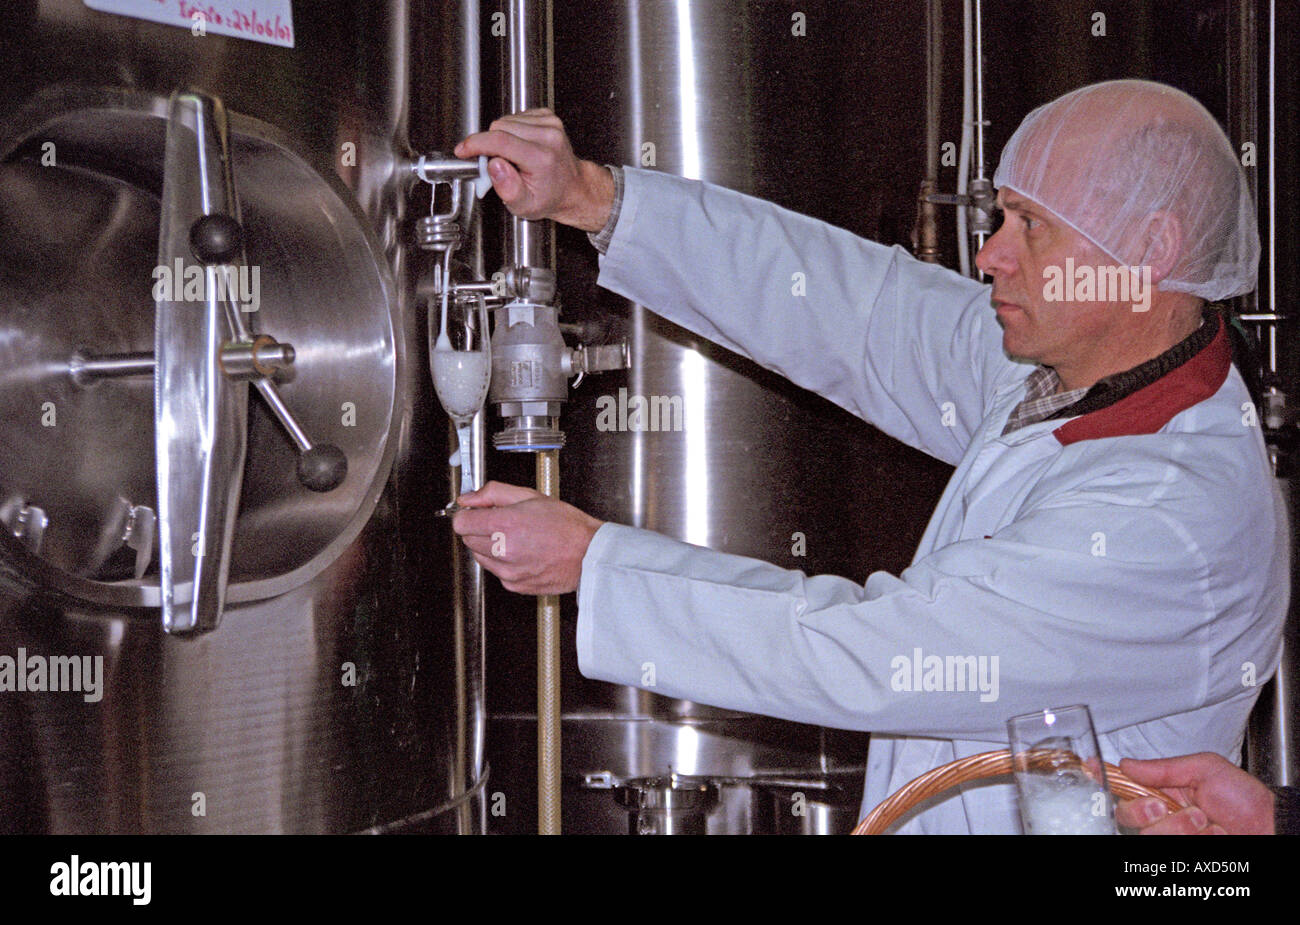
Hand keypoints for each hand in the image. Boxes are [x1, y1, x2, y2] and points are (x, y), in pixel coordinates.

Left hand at [451, 480, 603, 594]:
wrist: (588, 554)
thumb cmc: (567, 526)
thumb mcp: (530, 496)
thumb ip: (493, 493)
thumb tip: (468, 498)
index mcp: (505, 524)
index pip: (461, 522)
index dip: (468, 514)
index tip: (476, 512)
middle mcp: (503, 550)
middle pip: (468, 540)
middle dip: (480, 529)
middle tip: (502, 522)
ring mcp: (507, 571)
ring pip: (480, 556)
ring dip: (490, 546)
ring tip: (516, 538)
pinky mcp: (514, 585)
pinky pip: (496, 571)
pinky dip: (503, 562)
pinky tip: (523, 552)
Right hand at [453, 108, 614, 231]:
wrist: (571, 188)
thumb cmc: (549, 197)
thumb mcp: (525, 206)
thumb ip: (508, 189)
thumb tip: (494, 166)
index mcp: (542, 158)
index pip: (501, 141)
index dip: (476, 144)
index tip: (463, 150)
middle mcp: (549, 136)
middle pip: (499, 128)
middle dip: (489, 145)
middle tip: (497, 165)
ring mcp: (550, 124)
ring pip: (505, 121)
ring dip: (500, 138)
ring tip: (511, 157)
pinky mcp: (547, 116)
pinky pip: (515, 117)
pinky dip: (510, 131)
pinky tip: (519, 146)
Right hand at [1116, 753, 1275, 834]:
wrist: (1269, 827)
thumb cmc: (1244, 798)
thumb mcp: (1205, 768)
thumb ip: (1164, 768)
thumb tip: (1127, 764)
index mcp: (1163, 789)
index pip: (1124, 782)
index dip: (1103, 775)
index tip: (1090, 767)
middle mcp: (1161, 814)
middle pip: (1125, 813)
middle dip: (1140, 810)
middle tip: (1161, 806)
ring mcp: (1170, 835)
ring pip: (1147, 834)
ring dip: (1177, 827)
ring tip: (1203, 821)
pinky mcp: (1178, 850)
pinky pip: (1165, 845)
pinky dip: (1188, 838)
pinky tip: (1206, 835)